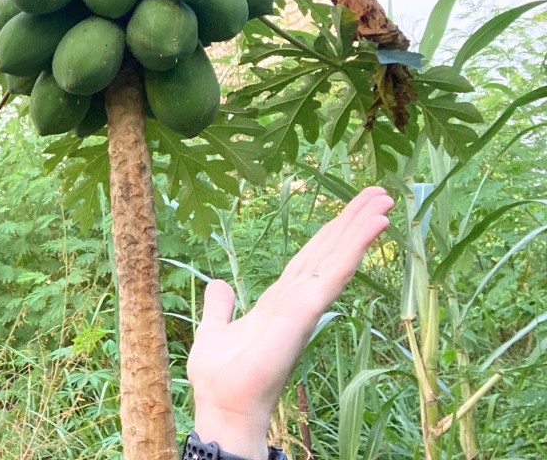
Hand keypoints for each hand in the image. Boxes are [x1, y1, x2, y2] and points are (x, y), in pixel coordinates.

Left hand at [187, 186, 393, 458]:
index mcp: (277, 301)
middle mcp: (295, 300)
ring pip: (335, 259)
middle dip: (351, 222)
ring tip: (384, 201)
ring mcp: (302, 306)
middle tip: (380, 192)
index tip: (352, 209)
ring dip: (359, 229)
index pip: (308, 258)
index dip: (330, 234)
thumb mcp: (215, 330)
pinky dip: (352, 251)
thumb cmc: (221, 378)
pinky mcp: (303, 313)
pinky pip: (331, 276)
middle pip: (327, 252)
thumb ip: (221, 307)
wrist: (222, 407)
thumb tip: (219, 284)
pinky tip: (371, 229)